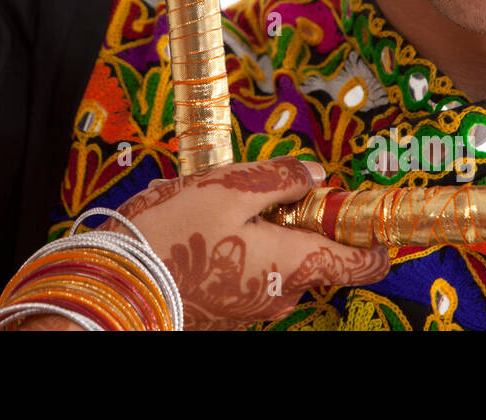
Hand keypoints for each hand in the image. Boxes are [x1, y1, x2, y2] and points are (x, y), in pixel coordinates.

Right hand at [106, 157, 389, 329]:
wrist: (115, 288)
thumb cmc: (170, 236)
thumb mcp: (225, 187)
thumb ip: (278, 178)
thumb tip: (315, 175)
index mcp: (293, 263)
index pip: (361, 261)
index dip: (371, 233)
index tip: (364, 210)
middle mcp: (280, 293)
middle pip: (312, 252)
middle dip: (292, 216)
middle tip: (254, 186)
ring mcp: (252, 307)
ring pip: (274, 260)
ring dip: (255, 228)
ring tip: (208, 202)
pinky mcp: (225, 311)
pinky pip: (245, 272)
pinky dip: (232, 246)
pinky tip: (193, 227)